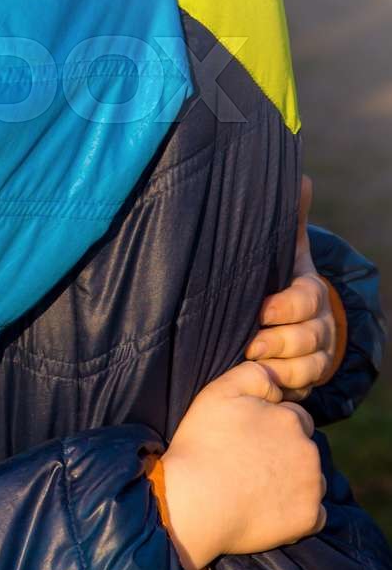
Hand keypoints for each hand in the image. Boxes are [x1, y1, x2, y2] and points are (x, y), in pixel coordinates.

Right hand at [160, 361, 325, 569]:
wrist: (194, 503)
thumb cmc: (202, 445)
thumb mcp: (219, 393)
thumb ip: (253, 374)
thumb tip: (276, 381)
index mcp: (291, 419)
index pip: (294, 417)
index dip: (270, 426)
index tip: (248, 440)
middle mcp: (309, 451)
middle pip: (304, 448)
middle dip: (285, 452)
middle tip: (249, 464)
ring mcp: (312, 487)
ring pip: (311, 480)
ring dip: (293, 481)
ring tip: (255, 489)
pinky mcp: (309, 519)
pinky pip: (313, 514)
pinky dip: (296, 513)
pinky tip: (267, 510)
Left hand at [245, 176, 337, 399]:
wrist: (278, 322)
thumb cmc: (272, 279)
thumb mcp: (278, 250)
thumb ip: (287, 219)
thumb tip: (302, 176)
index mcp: (308, 292)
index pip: (307, 300)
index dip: (287, 307)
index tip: (262, 311)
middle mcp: (318, 325)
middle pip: (310, 338)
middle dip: (281, 342)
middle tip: (250, 345)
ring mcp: (313, 356)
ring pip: (309, 368)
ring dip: (282, 369)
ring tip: (252, 364)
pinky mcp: (302, 382)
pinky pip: (300, 392)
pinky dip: (282, 390)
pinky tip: (260, 384)